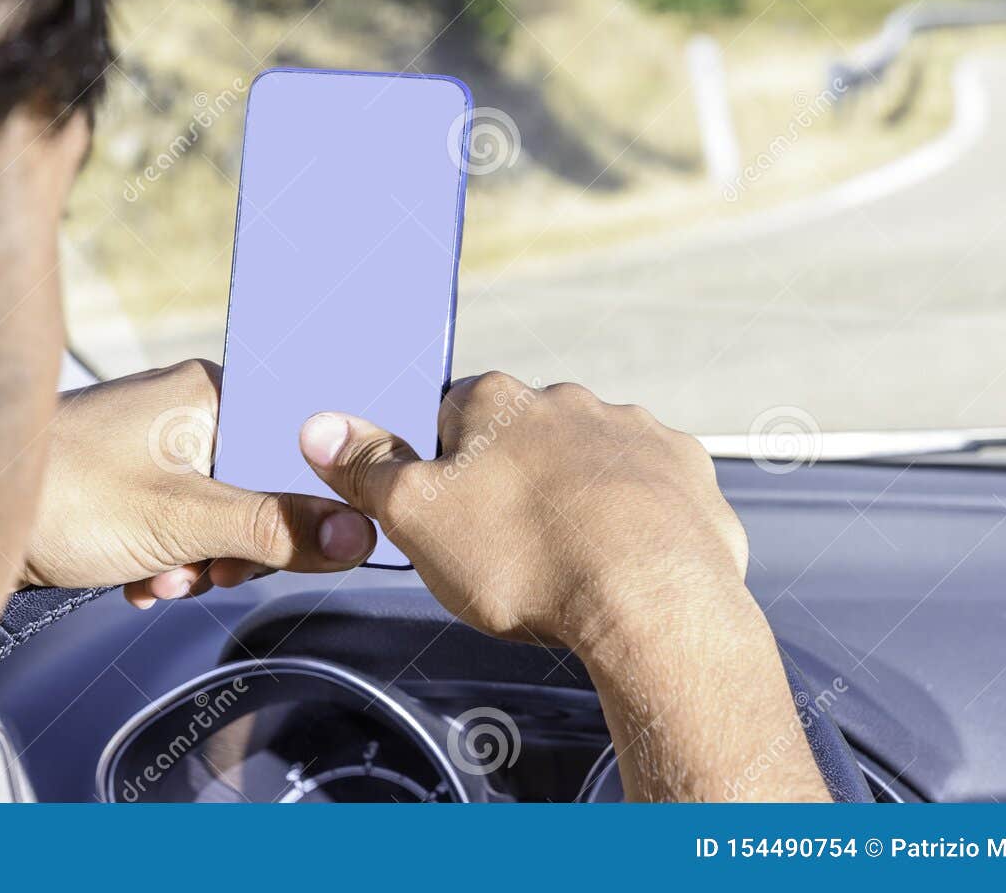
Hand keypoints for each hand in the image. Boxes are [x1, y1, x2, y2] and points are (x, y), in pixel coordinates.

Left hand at [25, 360, 375, 606]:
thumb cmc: (61, 496)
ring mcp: (156, 444)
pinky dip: (167, 558)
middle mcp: (187, 408)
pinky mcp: (129, 480)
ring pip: (219, 514)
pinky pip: (179, 523)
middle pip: (261, 485)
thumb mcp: (184, 523)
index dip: (306, 499)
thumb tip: (358, 535)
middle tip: (211, 569)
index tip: (305, 543)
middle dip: (238, 544)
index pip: (298, 443)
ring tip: (159, 575)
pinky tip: (140, 578)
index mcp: (210, 392)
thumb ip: (275, 529)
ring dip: (197, 559)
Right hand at [297, 371, 747, 649]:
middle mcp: (568, 400)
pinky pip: (649, 489)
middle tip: (507, 551)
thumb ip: (368, 468)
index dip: (444, 473)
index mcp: (495, 402)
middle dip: (513, 484)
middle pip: (522, 438)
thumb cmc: (528, 563)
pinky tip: (623, 562)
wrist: (652, 605)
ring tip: (569, 564)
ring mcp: (633, 433)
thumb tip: (319, 426)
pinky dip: (635, 519)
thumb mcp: (417, 519)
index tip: (452, 519)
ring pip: (587, 462)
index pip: (448, 419)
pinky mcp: (686, 473)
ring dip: (575, 498)